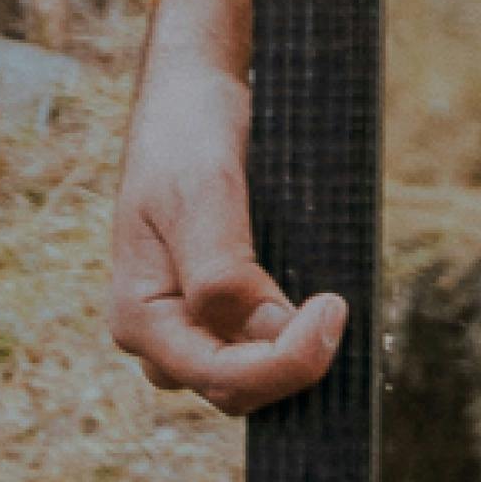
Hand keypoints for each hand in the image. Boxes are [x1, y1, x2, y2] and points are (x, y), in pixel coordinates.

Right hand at [108, 0, 345, 414]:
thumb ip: (224, 270)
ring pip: (248, 373)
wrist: (190, 93)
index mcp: (139, 316)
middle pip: (236, 388)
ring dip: (293, 355)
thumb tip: (268, 332)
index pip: (217, 376)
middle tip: (341, 306)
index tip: (334, 310)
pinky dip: (290, 337)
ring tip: (334, 310)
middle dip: (292, 361)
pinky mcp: (216, 304)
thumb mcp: (202, 191)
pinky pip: (255, 344)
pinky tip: (321, 311)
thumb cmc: (187, 133)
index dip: (281, 361)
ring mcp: (187, 322)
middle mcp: (159, 333)